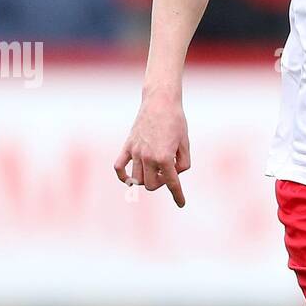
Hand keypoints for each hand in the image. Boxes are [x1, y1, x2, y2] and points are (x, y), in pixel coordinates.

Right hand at [114, 90, 190, 207]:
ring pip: (137, 179)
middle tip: (167, 173)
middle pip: (151, 185)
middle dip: (160, 184)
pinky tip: (129, 179)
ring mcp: (136, 152)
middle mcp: (148, 157)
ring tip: (154, 171)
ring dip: (146, 180)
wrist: (160, 102)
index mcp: (165, 157)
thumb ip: (183, 164)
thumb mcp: (186, 144)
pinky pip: (119, 167)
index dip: (178, 196)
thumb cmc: (177, 122)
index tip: (181, 204)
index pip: (172, 183)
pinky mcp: (127, 146)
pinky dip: (123, 176)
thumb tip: (173, 174)